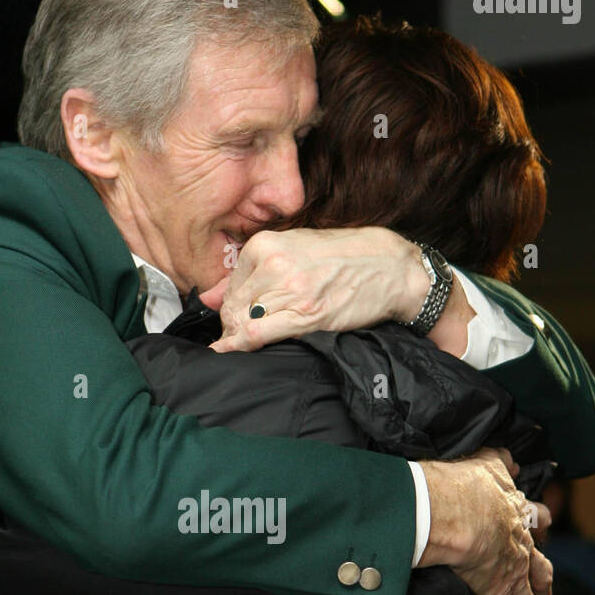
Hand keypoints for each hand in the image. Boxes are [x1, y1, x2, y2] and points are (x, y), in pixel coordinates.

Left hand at [200, 226, 429, 351]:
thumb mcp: (294, 251)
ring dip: (240, 336)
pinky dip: (240, 346)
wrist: (390, 266)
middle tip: (244, 334)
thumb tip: (205, 297)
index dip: (230, 308)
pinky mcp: (306, 314)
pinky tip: (234, 350)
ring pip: (241, 321)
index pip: (229, 287)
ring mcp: (290, 290)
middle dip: (234, 324)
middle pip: (232, 306)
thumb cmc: (344, 257)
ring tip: (253, 340)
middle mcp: (274, 264)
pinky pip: (257, 334)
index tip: (240, 318)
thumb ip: (249, 273)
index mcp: (266, 244)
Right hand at [418, 447, 552, 594]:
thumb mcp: (485, 462)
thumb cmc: (460, 484)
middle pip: (540, 574)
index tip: (542, 528)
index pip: (535, 520)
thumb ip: (498, 460)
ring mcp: (510, 574)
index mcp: (514, 513)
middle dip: (543, 592)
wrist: (453, 507)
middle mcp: (519, 547)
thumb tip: (508, 455)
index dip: (539, 526)